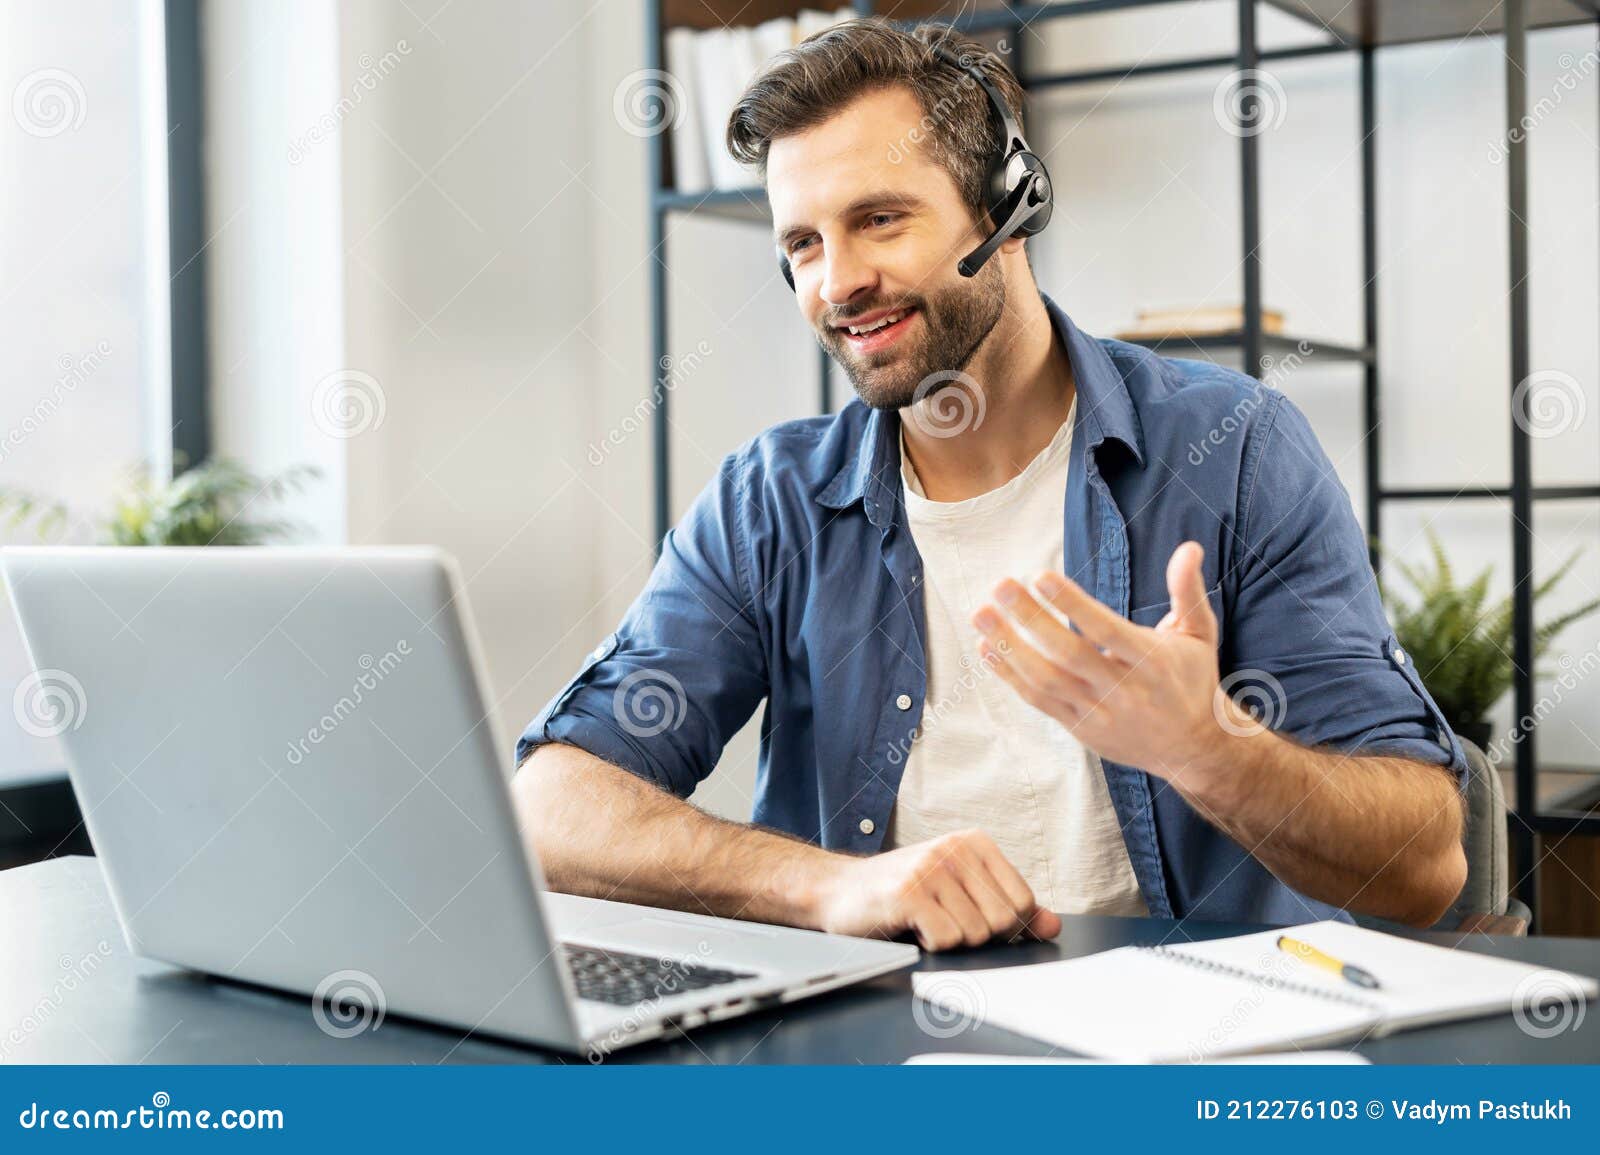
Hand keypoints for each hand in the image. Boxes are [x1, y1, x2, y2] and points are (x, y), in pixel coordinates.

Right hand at [811, 829, 1061, 950]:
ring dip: (948, 941)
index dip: (1002, 926)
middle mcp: (955, 849)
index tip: (969, 918)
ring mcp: (931, 869)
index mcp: (975, 843)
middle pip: (1002, 922)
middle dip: (975, 936)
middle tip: (941, 921)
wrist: (837, 892)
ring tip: (923, 922)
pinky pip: (946, 941)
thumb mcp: (959, 892)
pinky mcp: (909, 893)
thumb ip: (1007, 907)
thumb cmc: (902, 894)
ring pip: (975, 936)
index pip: (1023, 902)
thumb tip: (1052, 926)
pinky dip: (929, 946)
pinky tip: (909, 928)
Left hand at [971, 542, 1255, 784]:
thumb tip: (1189, 547)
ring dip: (1009, 647)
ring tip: (981, 613)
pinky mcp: (1080, 729)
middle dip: (1030, 619)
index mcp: (1151, 662)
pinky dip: (1010, 675)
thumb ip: (1188, 590)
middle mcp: (1122, 689)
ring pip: (1046, 681)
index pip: (1106, 631)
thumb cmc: (1192, 680)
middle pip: (1068, 654)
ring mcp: (1097, 712)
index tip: (1040, 577)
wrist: (1192, 749)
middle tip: (1000, 585)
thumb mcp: (1199, 634)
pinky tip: (986, 648)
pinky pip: (1038, 701)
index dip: (1072, 605)